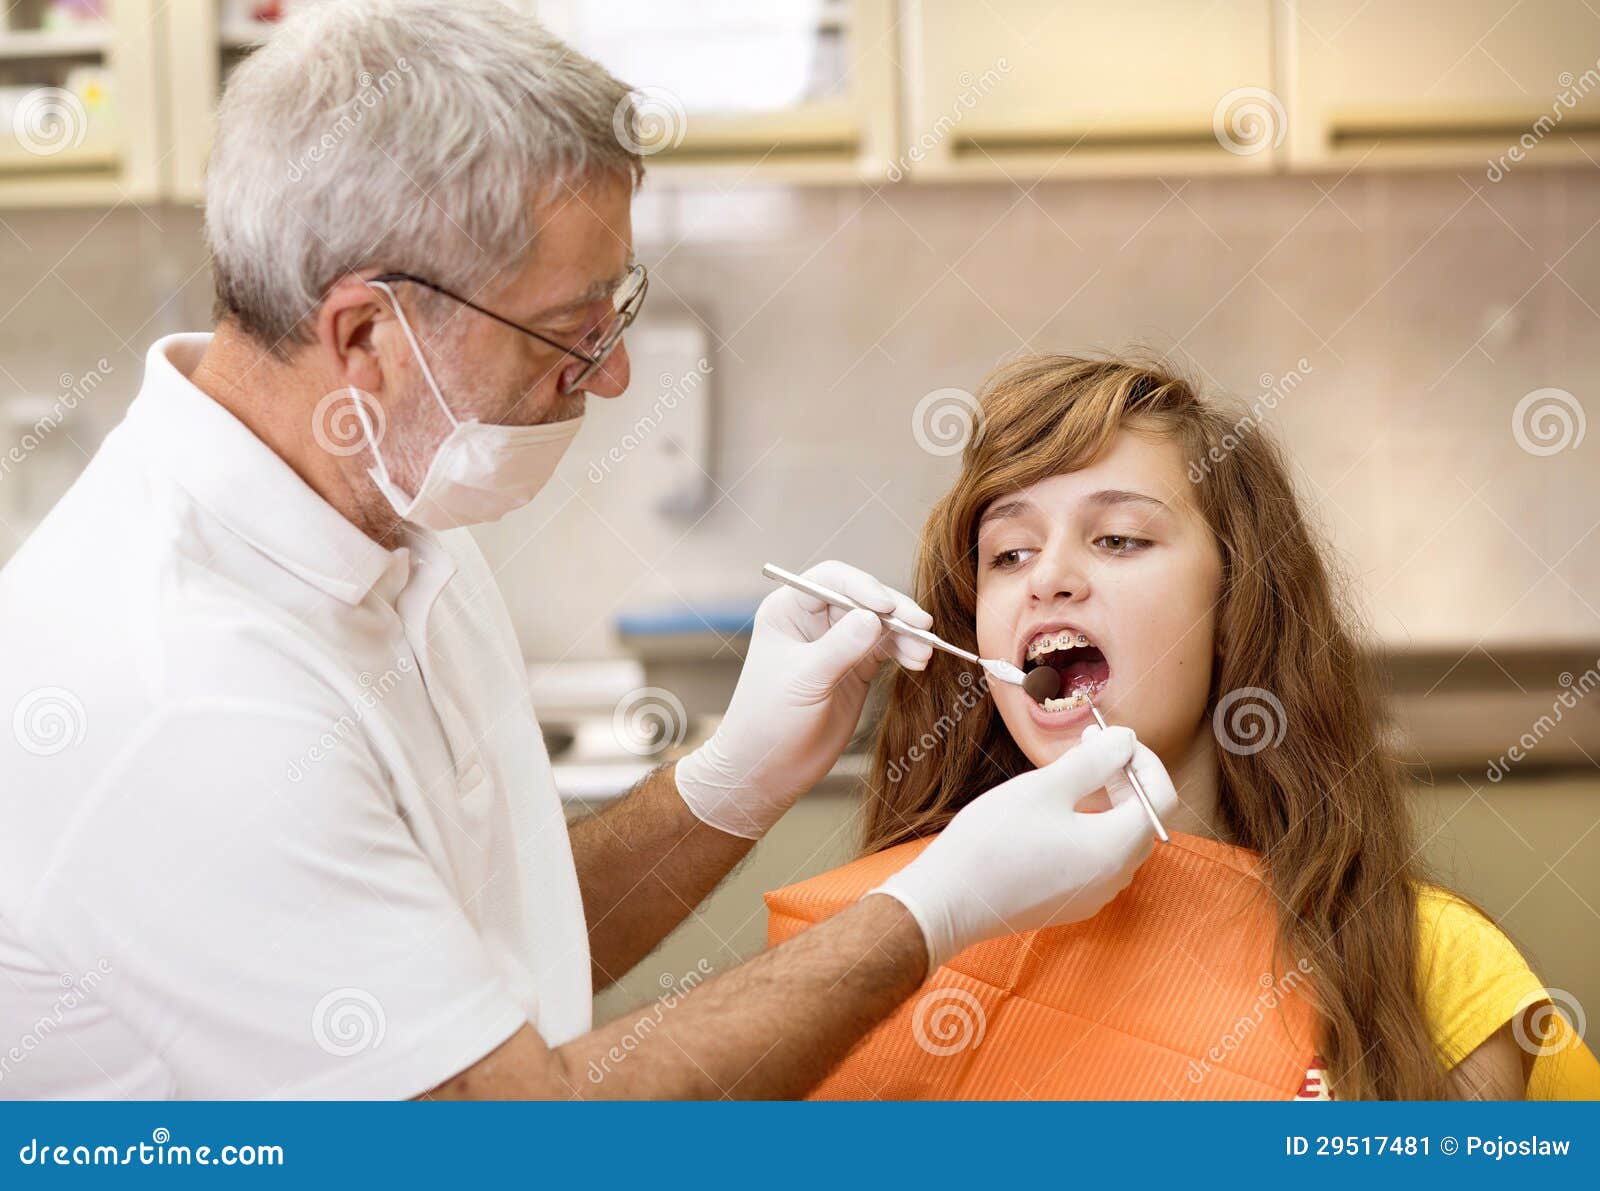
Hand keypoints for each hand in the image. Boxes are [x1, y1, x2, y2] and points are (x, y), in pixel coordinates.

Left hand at [674, 561, 933, 838]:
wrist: (769, 769)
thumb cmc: (768, 721)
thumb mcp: (804, 681)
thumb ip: (839, 648)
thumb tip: (875, 617)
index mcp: (788, 610)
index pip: (831, 580)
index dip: (862, 586)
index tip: (886, 607)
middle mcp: (813, 620)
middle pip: (862, 598)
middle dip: (893, 611)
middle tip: (921, 625)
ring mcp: (837, 643)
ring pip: (879, 624)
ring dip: (905, 634)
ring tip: (924, 652)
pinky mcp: (856, 667)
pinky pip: (886, 648)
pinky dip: (904, 652)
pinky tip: (918, 661)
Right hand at [871, 725, 1177, 971]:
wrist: (947, 901)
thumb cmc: (992, 842)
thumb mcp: (1044, 788)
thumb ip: (1094, 761)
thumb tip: (1126, 740)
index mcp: (1115, 848)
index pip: (1160, 798)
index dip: (1144, 761)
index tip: (1114, 739)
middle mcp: (1114, 878)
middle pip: (1142, 819)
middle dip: (1124, 776)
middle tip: (1090, 744)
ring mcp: (1094, 894)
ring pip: (1119, 838)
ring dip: (1106, 800)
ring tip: (1071, 772)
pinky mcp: (1071, 902)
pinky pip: (1097, 858)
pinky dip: (1090, 826)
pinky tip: (1057, 811)